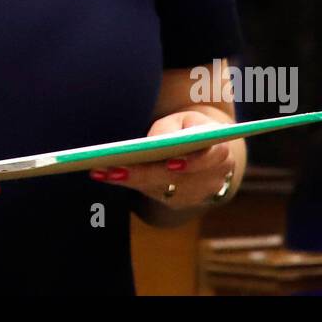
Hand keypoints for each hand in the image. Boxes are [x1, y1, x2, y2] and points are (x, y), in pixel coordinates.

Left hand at [87, 109, 237, 209]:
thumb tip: (152, 143)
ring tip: (101, 170)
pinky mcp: (177, 202)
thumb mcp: (186, 120)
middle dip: (144, 174)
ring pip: (159, 189)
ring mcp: (195, 195)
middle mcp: (211, 179)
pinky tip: (104, 175)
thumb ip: (172, 129)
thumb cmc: (191, 128)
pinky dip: (128, 183)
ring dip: (129, 181)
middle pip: (175, 180)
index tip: (170, 164)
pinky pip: (150, 193)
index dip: (193, 162)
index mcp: (220, 152)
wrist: (205, 149)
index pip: (211, 158)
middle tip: (114, 168)